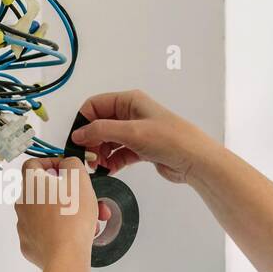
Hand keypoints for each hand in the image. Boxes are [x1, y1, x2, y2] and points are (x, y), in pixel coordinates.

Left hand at [16, 157, 105, 269]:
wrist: (65, 255)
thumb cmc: (72, 218)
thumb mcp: (79, 178)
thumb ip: (72, 163)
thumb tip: (66, 164)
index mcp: (31, 184)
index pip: (33, 164)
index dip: (50, 163)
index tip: (64, 170)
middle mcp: (22, 203)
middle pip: (44, 191)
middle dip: (66, 193)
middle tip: (84, 199)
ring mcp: (23, 225)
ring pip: (46, 213)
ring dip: (65, 212)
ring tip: (86, 221)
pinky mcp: (28, 243)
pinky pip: (43, 232)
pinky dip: (57, 231)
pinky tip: (72, 235)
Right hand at [71, 89, 213, 183]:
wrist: (195, 160)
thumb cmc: (168, 139)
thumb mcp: (131, 132)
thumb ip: (101, 131)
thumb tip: (78, 134)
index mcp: (129, 101)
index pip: (95, 105)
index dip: (83, 121)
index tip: (76, 140)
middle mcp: (131, 114)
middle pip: (100, 124)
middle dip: (92, 141)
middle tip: (88, 158)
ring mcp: (136, 132)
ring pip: (108, 141)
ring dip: (101, 153)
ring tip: (99, 166)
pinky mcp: (141, 149)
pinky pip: (119, 154)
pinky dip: (112, 162)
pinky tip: (109, 170)